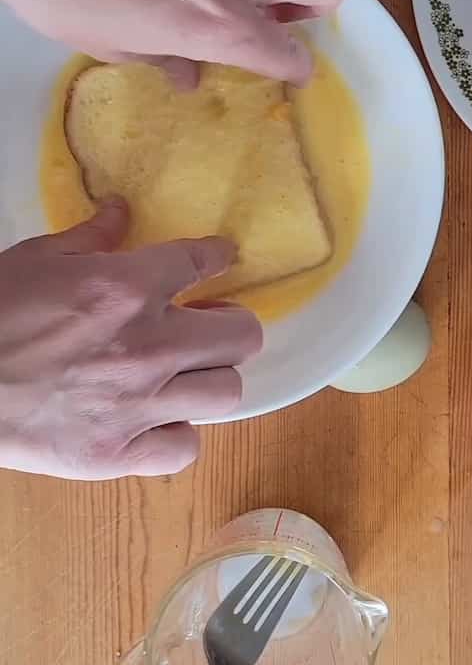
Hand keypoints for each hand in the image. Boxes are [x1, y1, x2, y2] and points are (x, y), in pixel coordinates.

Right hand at [0, 199, 261, 478]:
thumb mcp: (37, 259)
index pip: (202, 262)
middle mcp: (148, 345)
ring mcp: (138, 404)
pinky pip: (184, 448)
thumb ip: (91, 237)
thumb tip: (121, 210)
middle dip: (229, 326)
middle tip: (207, 326)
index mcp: (128, 287)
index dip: (216, 258)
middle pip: (242, 336)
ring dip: (208, 380)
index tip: (220, 261)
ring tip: (185, 375)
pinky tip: (155, 420)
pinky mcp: (118, 454)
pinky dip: (175, 433)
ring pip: (226, 393)